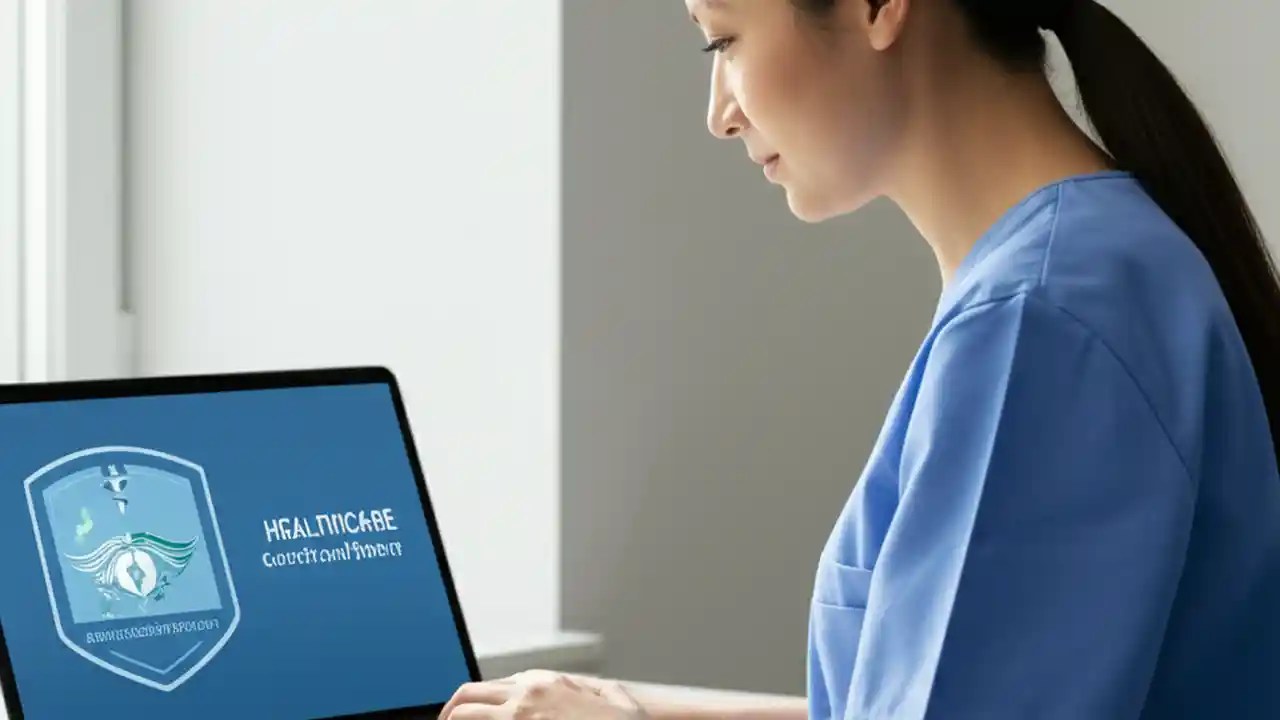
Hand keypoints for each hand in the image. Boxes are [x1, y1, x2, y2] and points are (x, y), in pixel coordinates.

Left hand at [441, 670, 647, 719]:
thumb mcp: (613, 700)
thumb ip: (596, 691)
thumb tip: (595, 691)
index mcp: (545, 682)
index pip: (492, 686)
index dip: (475, 703)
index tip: (468, 716)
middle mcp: (525, 696)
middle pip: (465, 697)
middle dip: (450, 712)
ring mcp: (518, 717)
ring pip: (462, 715)